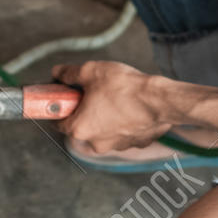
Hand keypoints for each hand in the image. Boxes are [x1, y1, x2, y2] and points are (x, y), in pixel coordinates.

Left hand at [50, 61, 171, 153]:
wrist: (160, 100)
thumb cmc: (124, 88)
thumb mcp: (90, 71)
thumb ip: (69, 74)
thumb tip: (58, 73)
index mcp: (79, 129)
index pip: (57, 122)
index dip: (59, 107)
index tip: (64, 97)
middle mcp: (95, 143)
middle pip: (82, 126)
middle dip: (85, 110)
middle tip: (93, 92)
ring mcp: (117, 146)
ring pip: (104, 130)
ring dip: (105, 117)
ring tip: (115, 97)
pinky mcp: (135, 144)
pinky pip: (123, 132)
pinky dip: (124, 122)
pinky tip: (130, 106)